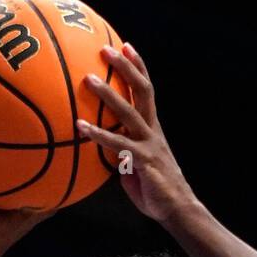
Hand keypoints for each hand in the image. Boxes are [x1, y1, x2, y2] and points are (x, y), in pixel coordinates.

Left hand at [78, 44, 196, 223]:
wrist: (177, 210)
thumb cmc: (154, 190)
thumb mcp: (134, 164)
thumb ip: (120, 149)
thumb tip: (99, 143)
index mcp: (152, 128)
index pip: (146, 90)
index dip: (137, 67)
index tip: (125, 46)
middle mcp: (153, 130)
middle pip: (142, 90)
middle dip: (125, 67)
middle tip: (105, 48)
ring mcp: (149, 144)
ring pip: (129, 112)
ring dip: (108, 93)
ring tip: (88, 78)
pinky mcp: (142, 160)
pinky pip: (117, 144)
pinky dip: (98, 134)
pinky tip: (79, 127)